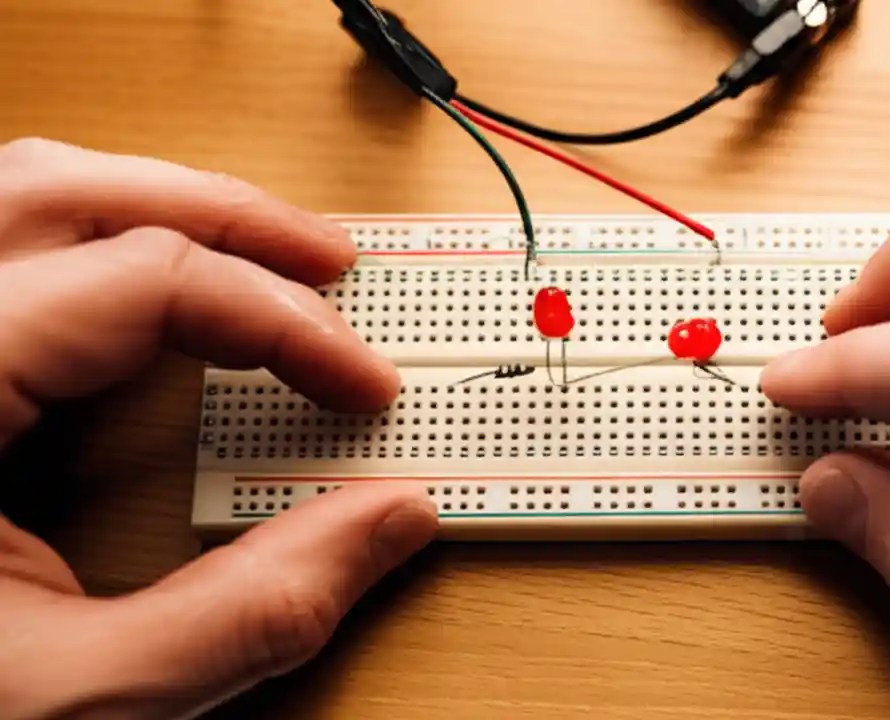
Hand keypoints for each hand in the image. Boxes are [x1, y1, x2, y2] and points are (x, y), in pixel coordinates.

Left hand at [0, 139, 436, 717]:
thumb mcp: (83, 694)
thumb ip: (249, 610)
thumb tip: (386, 520)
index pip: (138, 281)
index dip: (278, 321)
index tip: (360, 381)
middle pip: (66, 195)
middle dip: (222, 217)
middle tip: (327, 262)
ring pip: (27, 203)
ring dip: (158, 212)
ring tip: (259, 255)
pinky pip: (15, 264)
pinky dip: (106, 256)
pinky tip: (165, 302)